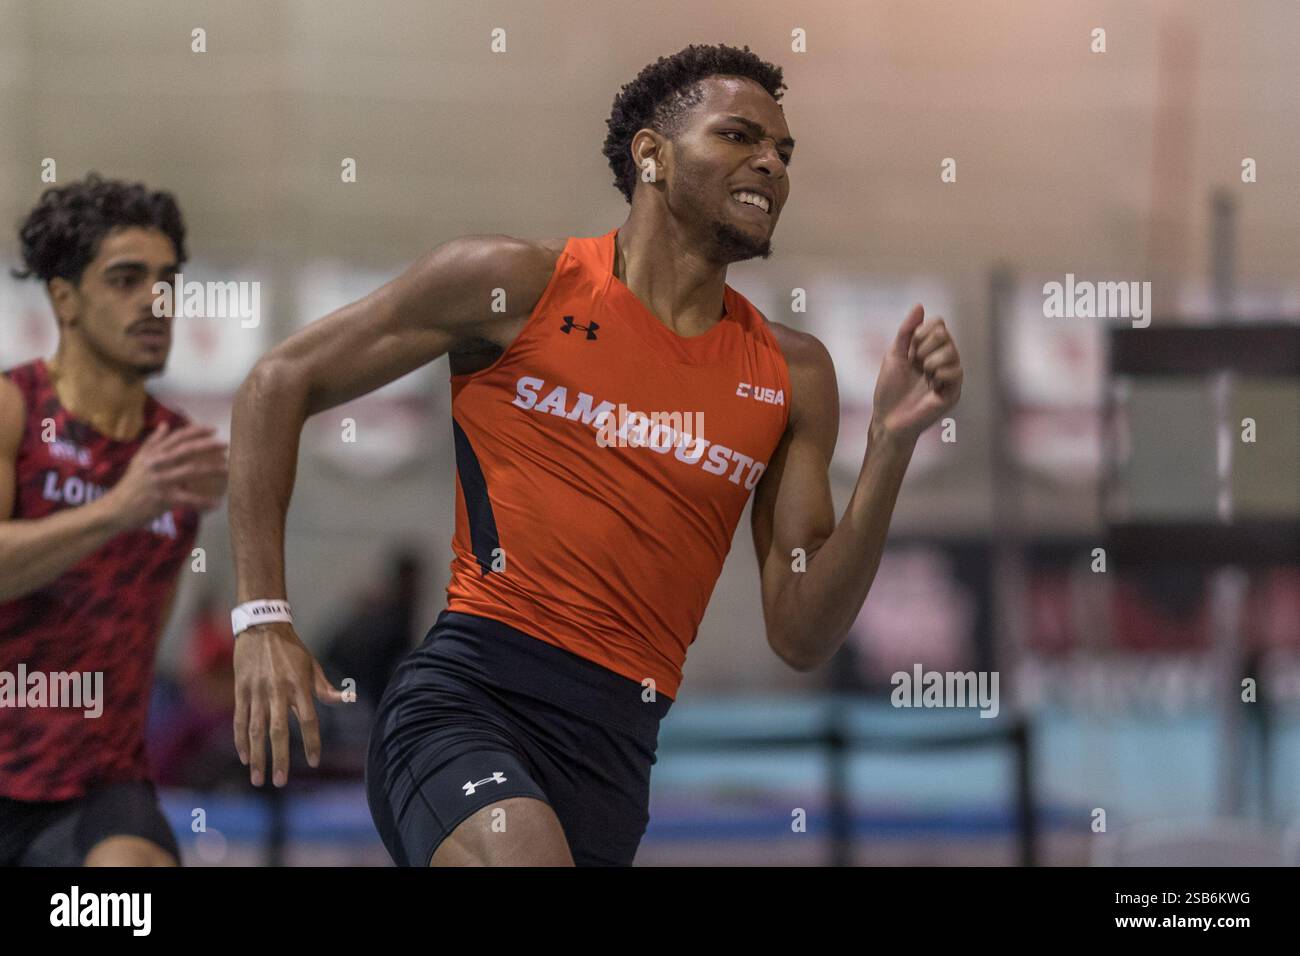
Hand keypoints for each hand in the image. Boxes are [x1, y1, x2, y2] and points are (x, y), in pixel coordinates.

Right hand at [105, 421, 228, 529]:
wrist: (115, 509)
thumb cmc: (130, 485)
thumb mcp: (138, 461)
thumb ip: (152, 443)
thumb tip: (165, 425)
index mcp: (152, 454)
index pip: (177, 437)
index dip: (196, 431)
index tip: (213, 429)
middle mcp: (156, 464)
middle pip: (186, 450)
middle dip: (208, 446)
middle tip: (226, 445)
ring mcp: (160, 481)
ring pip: (191, 471)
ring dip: (212, 469)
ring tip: (229, 470)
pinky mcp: (162, 499)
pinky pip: (188, 499)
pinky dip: (204, 501)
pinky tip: (217, 503)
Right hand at [233, 621, 344, 786]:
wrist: (262, 628)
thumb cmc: (292, 650)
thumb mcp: (312, 665)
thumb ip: (325, 688)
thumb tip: (347, 699)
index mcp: (299, 686)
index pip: (309, 720)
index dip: (312, 742)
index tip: (314, 762)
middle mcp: (278, 691)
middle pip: (278, 731)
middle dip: (280, 758)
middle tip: (281, 782)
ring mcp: (257, 692)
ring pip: (256, 730)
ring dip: (257, 756)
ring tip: (258, 778)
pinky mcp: (241, 690)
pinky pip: (240, 720)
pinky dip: (241, 740)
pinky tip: (244, 757)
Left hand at [870, 304, 963, 442]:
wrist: (888, 419)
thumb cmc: (889, 389)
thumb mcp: (894, 355)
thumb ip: (907, 331)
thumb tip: (920, 306)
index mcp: (929, 350)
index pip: (938, 324)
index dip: (921, 332)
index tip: (909, 349)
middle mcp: (942, 360)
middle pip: (944, 334)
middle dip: (924, 345)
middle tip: (916, 363)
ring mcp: (949, 376)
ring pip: (951, 351)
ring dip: (930, 360)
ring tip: (923, 375)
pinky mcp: (953, 392)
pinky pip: (956, 371)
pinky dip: (940, 373)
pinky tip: (931, 384)